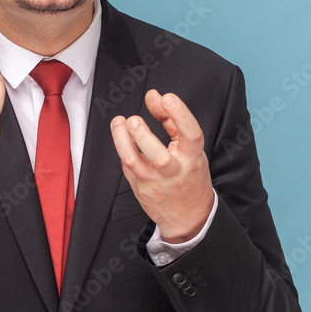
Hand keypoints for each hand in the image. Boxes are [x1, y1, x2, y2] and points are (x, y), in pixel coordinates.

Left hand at [110, 89, 213, 242]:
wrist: (189, 215)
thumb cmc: (189, 176)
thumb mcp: (188, 147)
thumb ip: (171, 119)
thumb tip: (154, 96)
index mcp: (192, 157)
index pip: (191, 134)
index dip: (180, 114)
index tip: (168, 98)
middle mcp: (174, 171)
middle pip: (157, 154)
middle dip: (142, 135)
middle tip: (132, 120)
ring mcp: (155, 182)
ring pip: (133, 162)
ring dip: (121, 140)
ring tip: (119, 123)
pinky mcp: (140, 188)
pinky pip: (127, 167)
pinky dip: (123, 149)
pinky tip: (124, 140)